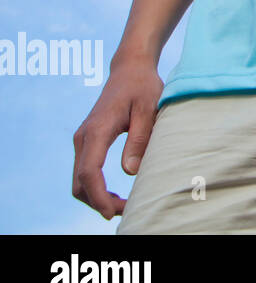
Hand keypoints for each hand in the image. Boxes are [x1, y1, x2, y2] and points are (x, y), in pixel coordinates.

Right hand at [72, 59, 162, 218]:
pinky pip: (85, 171)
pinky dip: (96, 188)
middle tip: (127, 211)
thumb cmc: (143, 86)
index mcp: (98, 130)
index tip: (112, 212)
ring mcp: (83, 140)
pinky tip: (115, 194)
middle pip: (80, 182)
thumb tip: (130, 172)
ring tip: (123, 205)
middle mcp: (84, 137)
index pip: (89, 172)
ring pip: (80, 180)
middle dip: (99, 202)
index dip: (99, 196)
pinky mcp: (88, 141)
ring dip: (97, 197)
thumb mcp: (148, 109)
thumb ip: (139, 138)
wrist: (130, 69)